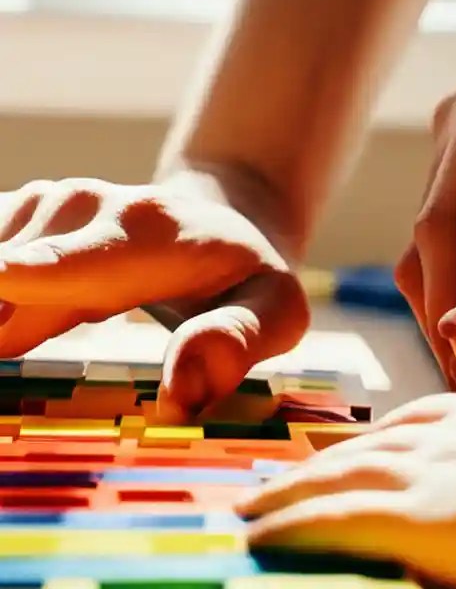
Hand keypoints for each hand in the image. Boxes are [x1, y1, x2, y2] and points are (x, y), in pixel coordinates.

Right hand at [0, 177, 307, 418]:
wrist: (223, 217)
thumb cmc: (247, 279)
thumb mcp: (275, 311)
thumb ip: (234, 343)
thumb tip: (177, 402)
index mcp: (159, 235)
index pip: (92, 258)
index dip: (42, 273)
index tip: (4, 278)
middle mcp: (95, 208)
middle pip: (17, 265)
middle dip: (3, 301)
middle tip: (12, 348)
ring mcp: (51, 206)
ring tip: (16, 349)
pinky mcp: (21, 214)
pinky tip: (9, 328)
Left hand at [239, 393, 455, 588]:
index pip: (413, 422)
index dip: (373, 439)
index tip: (347, 450)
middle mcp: (447, 437)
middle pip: (365, 446)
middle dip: (316, 462)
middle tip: (274, 477)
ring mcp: (431, 473)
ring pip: (339, 476)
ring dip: (287, 491)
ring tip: (249, 506)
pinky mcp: (418, 516)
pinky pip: (336, 517)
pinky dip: (293, 521)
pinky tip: (259, 530)